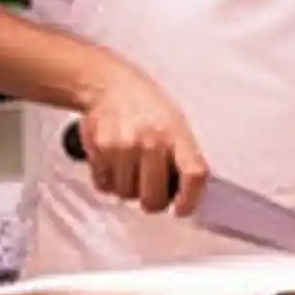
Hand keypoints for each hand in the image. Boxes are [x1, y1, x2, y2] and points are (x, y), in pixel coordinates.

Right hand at [77, 61, 208, 216]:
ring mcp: (124, 146)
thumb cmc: (146, 105)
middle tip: (151, 191)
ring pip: (126, 194)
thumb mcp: (175, 123)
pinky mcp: (101, 148)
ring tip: (130, 165)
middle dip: (153, 201)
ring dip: (128, 188)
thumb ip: (182, 156)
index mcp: (177, 133)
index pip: (193, 174)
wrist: (109, 84)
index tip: (182, 210)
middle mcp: (152, 140)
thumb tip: (186, 191)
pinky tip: (113, 161)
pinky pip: (104, 185)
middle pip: (154, 197)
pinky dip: (108, 180)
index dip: (190, 200)